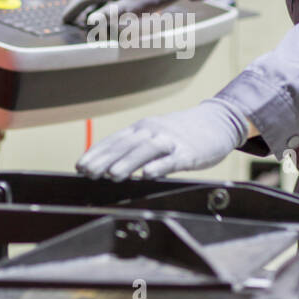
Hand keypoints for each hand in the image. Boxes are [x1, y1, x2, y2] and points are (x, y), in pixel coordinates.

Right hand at [62, 0, 175, 25]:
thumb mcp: (130, 8)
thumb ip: (109, 15)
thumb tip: (89, 20)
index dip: (73, 9)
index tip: (64, 18)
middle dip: (77, 4)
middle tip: (70, 14)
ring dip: (89, 2)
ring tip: (85, 13)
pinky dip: (101, 1)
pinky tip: (107, 7)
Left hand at [76, 99, 248, 179]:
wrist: (218, 122)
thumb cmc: (182, 133)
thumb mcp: (155, 134)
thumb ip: (135, 148)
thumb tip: (108, 165)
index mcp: (142, 128)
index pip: (114, 141)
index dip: (97, 153)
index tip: (81, 166)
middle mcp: (153, 132)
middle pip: (126, 145)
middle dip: (105, 159)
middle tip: (88, 172)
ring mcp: (171, 141)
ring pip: (146, 151)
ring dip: (128, 162)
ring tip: (112, 175)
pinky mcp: (189, 152)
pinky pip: (172, 160)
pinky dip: (159, 166)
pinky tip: (148, 175)